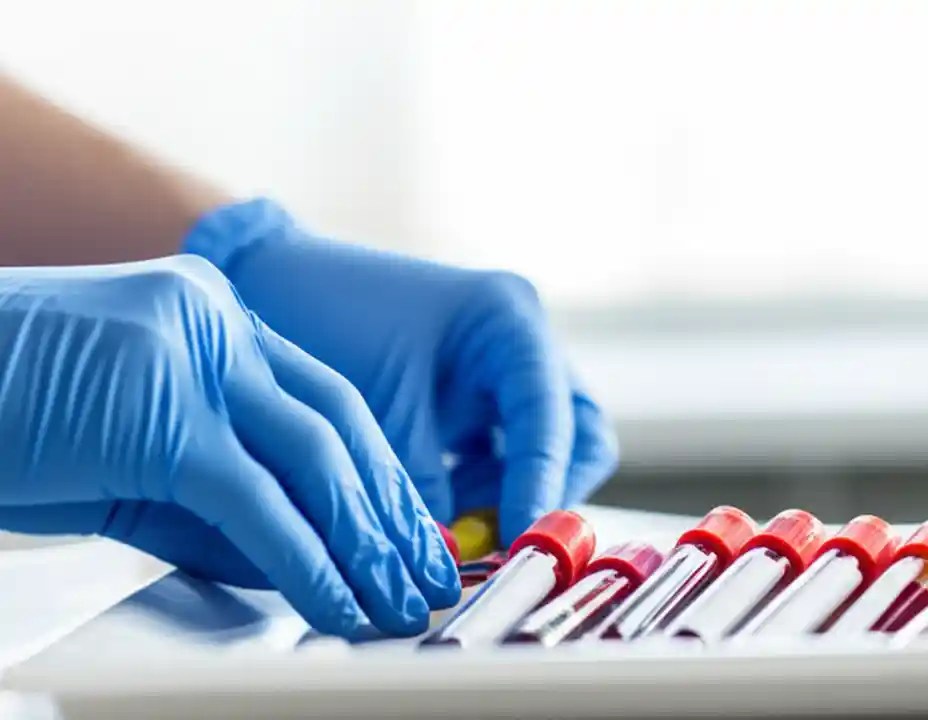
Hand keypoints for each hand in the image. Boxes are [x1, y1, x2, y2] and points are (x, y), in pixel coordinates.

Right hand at [0, 256, 458, 636]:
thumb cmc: (4, 422)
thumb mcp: (130, 459)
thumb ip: (214, 499)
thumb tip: (299, 558)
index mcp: (214, 321)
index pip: (326, 402)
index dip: (378, 475)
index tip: (412, 534)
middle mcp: (215, 324)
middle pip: (339, 426)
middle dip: (392, 514)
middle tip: (429, 578)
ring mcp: (190, 360)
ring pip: (314, 460)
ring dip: (366, 544)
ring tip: (399, 605)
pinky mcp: (161, 415)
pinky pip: (258, 500)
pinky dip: (308, 562)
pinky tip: (338, 607)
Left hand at [185, 200, 618, 544]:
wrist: (269, 279)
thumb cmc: (320, 314)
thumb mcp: (375, 407)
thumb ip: (420, 485)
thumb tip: (445, 558)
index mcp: (508, 320)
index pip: (550, 417)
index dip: (540, 484)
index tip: (518, 540)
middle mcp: (521, 341)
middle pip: (578, 434)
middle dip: (546, 492)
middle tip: (500, 540)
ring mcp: (505, 368)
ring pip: (548, 449)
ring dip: (511, 494)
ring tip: (453, 524)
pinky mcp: (477, 395)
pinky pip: (505, 453)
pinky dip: (484, 488)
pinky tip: (442, 508)